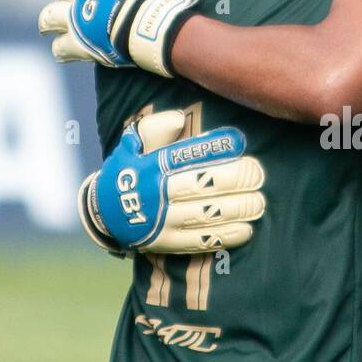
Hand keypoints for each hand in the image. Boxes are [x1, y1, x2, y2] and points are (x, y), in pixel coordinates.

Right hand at [78, 110, 265, 254]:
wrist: (102, 214)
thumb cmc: (127, 171)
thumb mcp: (131, 144)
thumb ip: (154, 129)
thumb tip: (177, 118)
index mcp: (147, 168)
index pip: (182, 156)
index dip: (212, 148)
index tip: (239, 142)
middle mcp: (154, 195)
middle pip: (198, 186)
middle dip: (231, 179)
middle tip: (258, 173)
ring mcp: (160, 222)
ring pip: (202, 215)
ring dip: (234, 209)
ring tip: (259, 202)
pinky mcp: (165, 243)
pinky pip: (198, 241)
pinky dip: (224, 236)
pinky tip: (247, 230)